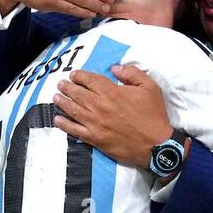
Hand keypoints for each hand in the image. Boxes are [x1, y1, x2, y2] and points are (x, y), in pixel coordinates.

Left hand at [53, 64, 172, 167]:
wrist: (156, 145)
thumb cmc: (154, 115)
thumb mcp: (150, 87)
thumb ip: (132, 73)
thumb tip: (115, 68)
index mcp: (112, 92)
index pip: (90, 80)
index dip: (79, 76)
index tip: (73, 75)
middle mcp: (99, 106)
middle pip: (78, 94)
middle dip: (67, 87)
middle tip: (61, 84)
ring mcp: (95, 123)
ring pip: (73, 110)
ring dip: (62, 102)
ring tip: (56, 97)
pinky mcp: (95, 139)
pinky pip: (75, 130)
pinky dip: (64, 124)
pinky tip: (57, 119)